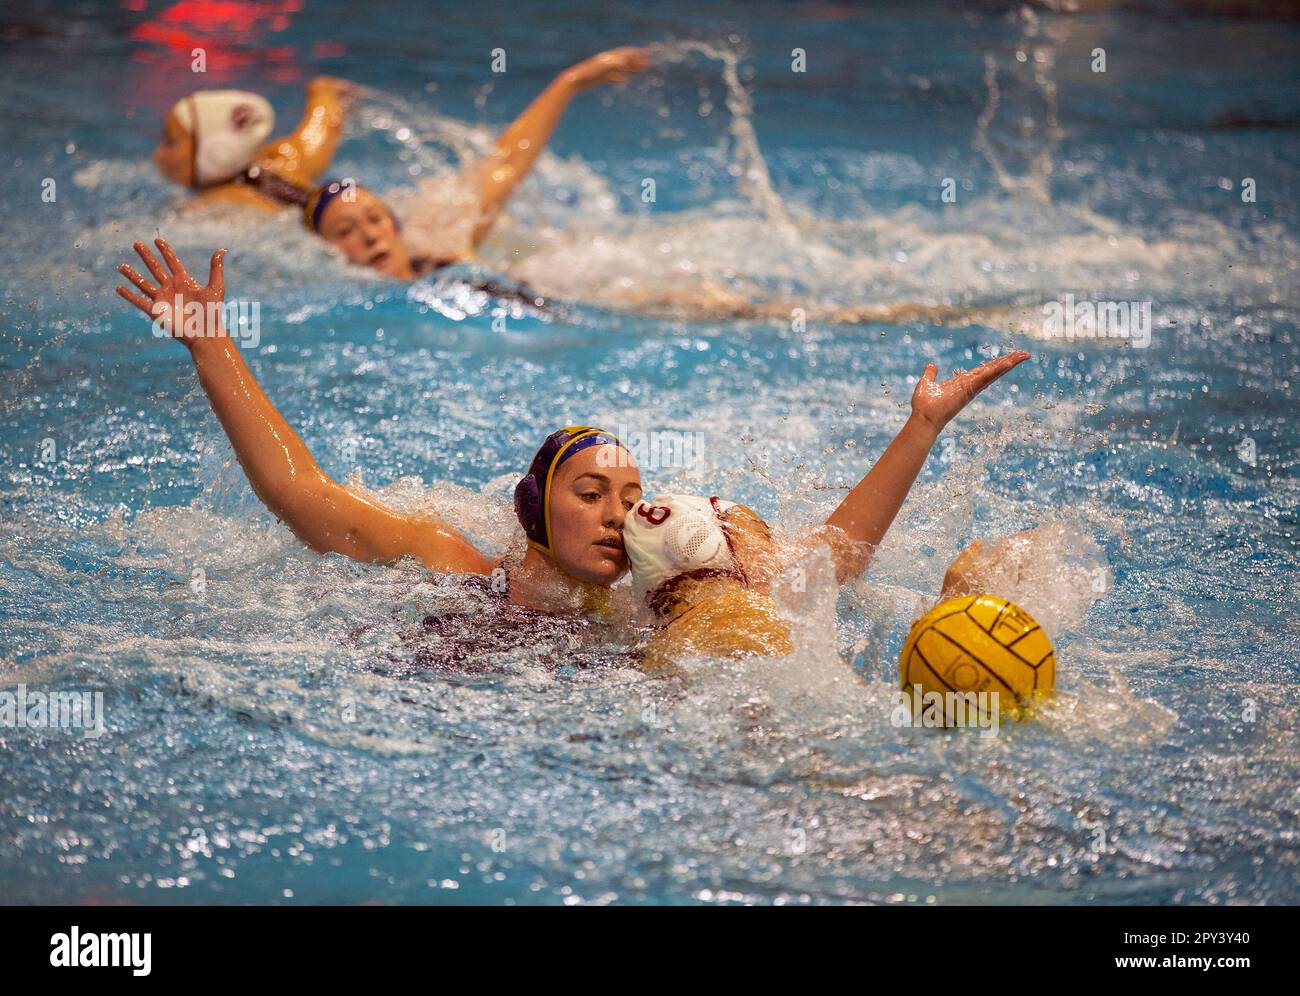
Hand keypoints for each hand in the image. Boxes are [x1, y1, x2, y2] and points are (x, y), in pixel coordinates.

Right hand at [116, 237, 226, 346]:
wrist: (206, 334)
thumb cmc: (213, 313)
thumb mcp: (216, 288)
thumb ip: (216, 269)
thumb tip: (222, 250)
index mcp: (184, 281)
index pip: (172, 262)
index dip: (165, 251)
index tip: (157, 240)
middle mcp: (171, 288)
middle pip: (155, 268)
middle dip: (146, 256)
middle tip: (136, 243)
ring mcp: (163, 299)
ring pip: (144, 284)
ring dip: (132, 275)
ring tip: (121, 265)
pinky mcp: (156, 312)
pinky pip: (140, 302)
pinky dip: (129, 295)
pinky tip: (119, 288)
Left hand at [564, 46, 651, 91]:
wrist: (574, 81)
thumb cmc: (586, 74)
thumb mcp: (601, 69)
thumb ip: (613, 64)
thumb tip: (624, 61)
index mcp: (609, 58)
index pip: (626, 53)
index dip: (637, 53)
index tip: (647, 53)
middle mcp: (608, 62)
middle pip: (625, 60)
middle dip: (637, 61)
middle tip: (649, 63)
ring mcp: (605, 70)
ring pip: (621, 68)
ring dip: (632, 68)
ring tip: (641, 70)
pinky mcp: (601, 78)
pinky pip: (614, 77)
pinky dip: (621, 77)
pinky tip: (626, 81)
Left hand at [910, 350, 1029, 433]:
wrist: (922, 418)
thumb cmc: (924, 405)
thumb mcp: (927, 383)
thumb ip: (931, 374)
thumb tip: (931, 365)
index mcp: (962, 383)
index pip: (983, 370)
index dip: (995, 363)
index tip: (1008, 357)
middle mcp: (970, 385)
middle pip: (993, 370)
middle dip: (1008, 362)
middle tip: (1023, 354)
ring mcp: (971, 388)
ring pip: (993, 373)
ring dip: (1008, 363)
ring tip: (1023, 355)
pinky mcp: (969, 390)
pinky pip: (986, 378)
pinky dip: (997, 370)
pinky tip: (1008, 363)